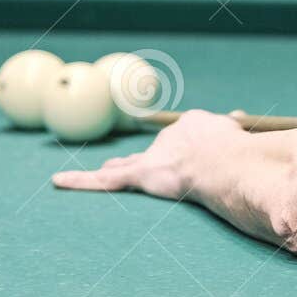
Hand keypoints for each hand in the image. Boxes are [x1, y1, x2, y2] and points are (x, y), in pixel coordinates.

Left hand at [51, 109, 247, 199]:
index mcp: (193, 127)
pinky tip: (57, 181)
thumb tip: (240, 114)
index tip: (182, 151)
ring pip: (125, 164)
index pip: (182, 138)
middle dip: (142, 157)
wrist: (223, 161)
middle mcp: (168, 137)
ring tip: (104, 168)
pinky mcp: (138, 174)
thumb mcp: (238, 133)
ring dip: (115, 168)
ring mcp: (152, 156)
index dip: (180, 147)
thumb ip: (233, 125)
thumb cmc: (236, 151)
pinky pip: (104, 181)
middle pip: (151, 150)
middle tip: (132, 160)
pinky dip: (79, 181)